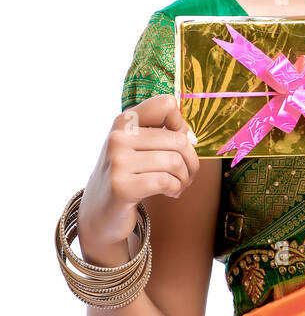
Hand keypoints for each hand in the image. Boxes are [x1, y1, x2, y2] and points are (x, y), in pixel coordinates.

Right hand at [78, 94, 199, 263]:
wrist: (101, 211)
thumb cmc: (129, 176)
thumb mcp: (139, 147)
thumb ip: (163, 133)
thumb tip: (191, 138)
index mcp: (124, 121)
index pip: (166, 104)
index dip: (181, 125)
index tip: (177, 144)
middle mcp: (118, 137)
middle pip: (179, 140)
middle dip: (191, 161)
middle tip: (187, 175)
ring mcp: (117, 161)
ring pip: (175, 162)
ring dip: (185, 178)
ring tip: (179, 185)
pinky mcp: (122, 186)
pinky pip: (166, 181)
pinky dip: (176, 189)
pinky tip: (171, 193)